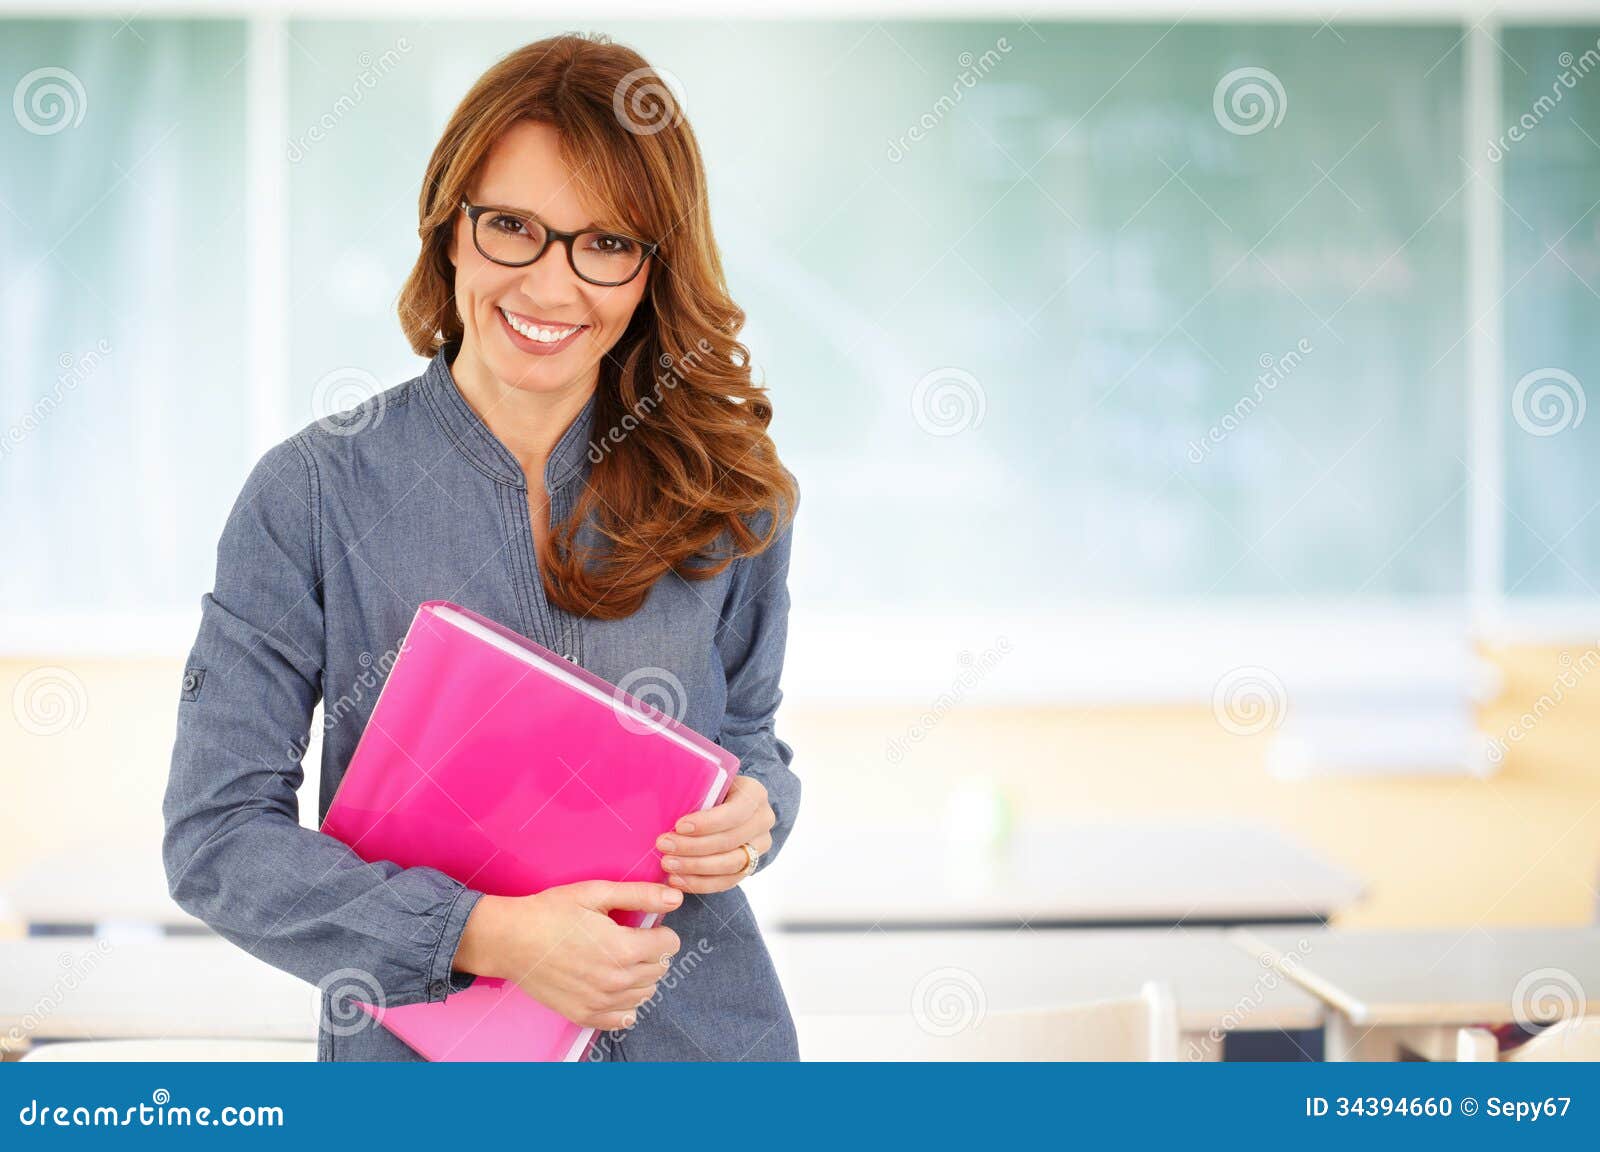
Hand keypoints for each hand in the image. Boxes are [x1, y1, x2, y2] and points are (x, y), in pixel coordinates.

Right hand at [455, 881, 682, 1030]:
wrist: (510, 940)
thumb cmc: (551, 912)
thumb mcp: (596, 893)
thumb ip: (639, 896)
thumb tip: (676, 899)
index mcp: (623, 949)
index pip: (669, 945)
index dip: (660, 931)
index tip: (645, 925)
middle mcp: (616, 982)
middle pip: (660, 970)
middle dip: (653, 952)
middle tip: (630, 938)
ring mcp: (600, 1003)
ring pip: (646, 994)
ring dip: (641, 976)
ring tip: (619, 959)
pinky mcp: (584, 1015)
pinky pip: (624, 1019)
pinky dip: (626, 1004)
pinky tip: (614, 986)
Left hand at [656, 774, 774, 894]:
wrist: (732, 806)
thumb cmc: (713, 790)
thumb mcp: (708, 781)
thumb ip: (694, 789)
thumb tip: (658, 797)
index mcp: (755, 794)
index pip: (735, 812)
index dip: (707, 822)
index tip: (679, 826)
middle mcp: (763, 821)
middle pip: (730, 841)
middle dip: (693, 847)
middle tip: (664, 846)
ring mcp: (759, 847)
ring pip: (730, 865)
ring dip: (695, 867)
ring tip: (668, 865)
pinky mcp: (750, 867)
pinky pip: (726, 882)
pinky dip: (700, 883)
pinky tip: (678, 880)